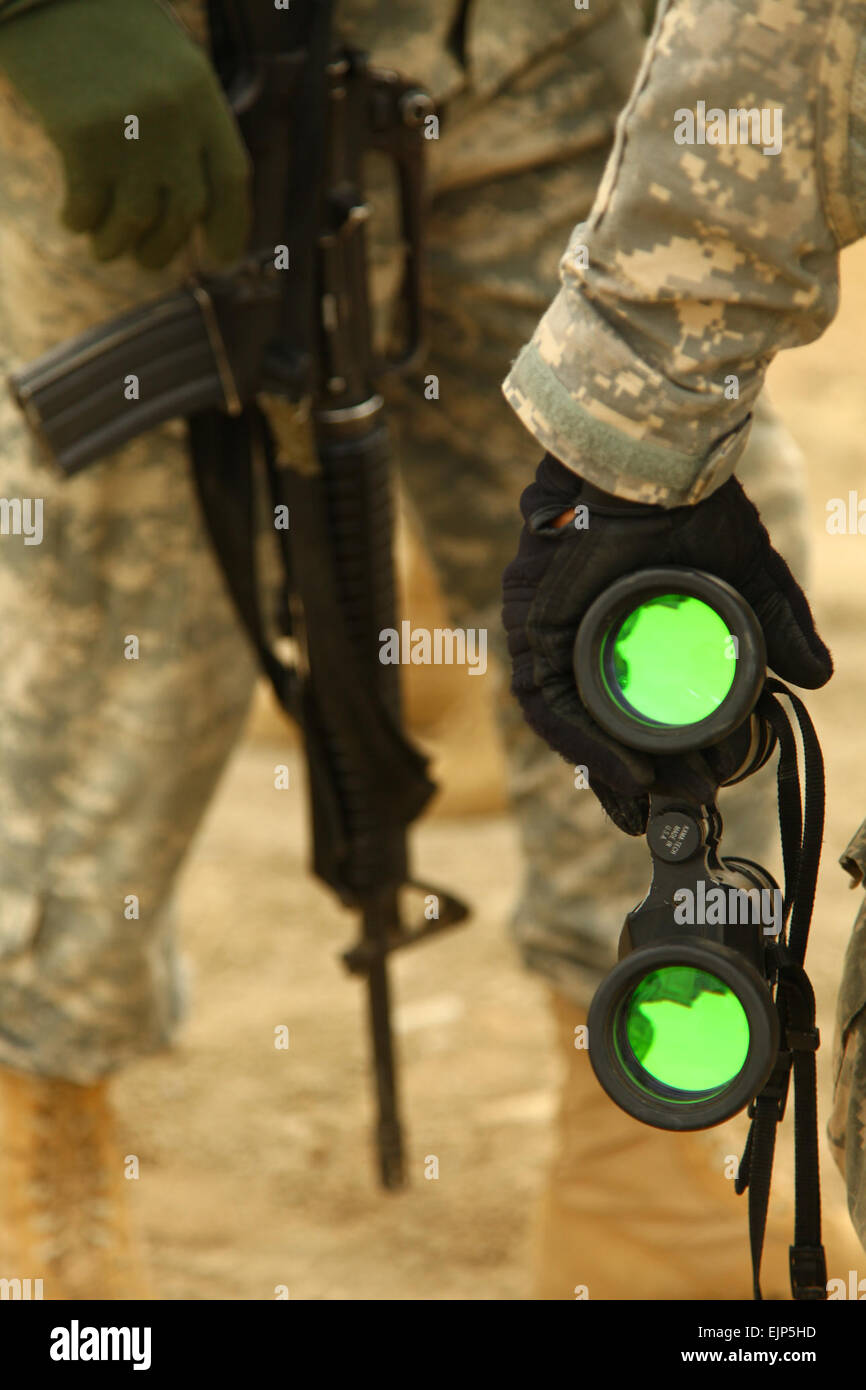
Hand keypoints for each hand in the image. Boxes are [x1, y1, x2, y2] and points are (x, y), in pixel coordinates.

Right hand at [0, 0, 250, 267]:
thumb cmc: (103, 30)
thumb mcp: (165, 67)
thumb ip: (186, 127)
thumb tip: (191, 213)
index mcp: (201, 94)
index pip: (231, 178)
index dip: (230, 228)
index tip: (219, 260)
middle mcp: (174, 114)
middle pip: (185, 209)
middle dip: (166, 247)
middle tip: (145, 258)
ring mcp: (128, 125)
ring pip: (135, 220)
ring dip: (117, 245)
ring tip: (103, 247)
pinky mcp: (81, 135)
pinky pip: (87, 206)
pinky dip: (80, 222)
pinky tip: (72, 218)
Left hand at [501, 454, 831, 832]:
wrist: (655, 463)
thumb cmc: (690, 506)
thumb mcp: (747, 577)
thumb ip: (776, 626)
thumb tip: (816, 679)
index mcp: (622, 629)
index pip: (632, 711)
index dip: (659, 759)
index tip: (694, 792)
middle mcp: (580, 638)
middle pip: (598, 727)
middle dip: (634, 780)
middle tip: (678, 812)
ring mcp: (551, 634)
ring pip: (571, 726)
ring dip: (608, 772)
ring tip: (651, 806)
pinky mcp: (532, 627)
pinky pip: (547, 704)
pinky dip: (582, 743)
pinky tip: (619, 774)